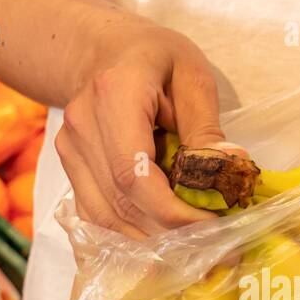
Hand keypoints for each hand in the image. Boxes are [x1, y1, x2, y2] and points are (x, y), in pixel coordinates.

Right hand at [58, 13, 223, 239]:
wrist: (104, 51)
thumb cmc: (155, 59)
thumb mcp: (192, 76)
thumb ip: (206, 126)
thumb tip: (229, 169)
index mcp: (115, 95)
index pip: (134, 173)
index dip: (171, 211)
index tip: (210, 225)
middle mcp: (82, 126)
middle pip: (121, 202)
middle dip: (168, 232)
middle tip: (211, 245)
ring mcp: (70, 150)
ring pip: (106, 218)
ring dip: (149, 242)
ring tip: (190, 248)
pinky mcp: (70, 169)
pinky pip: (96, 216)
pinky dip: (129, 236)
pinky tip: (159, 243)